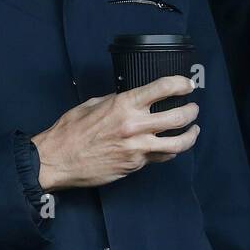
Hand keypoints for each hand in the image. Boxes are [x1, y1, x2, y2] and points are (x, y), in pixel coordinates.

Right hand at [32, 75, 199, 192]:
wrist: (56, 160)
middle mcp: (134, 125)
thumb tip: (131, 99)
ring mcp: (137, 148)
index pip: (163, 88)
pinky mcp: (135, 165)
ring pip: (177, 143)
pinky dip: (171, 151)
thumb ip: (116, 101)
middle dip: (192, 111)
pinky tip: (173, 146)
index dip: (181, 83)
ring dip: (190, 135)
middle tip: (193, 108)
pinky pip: (162, 157)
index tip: (187, 84)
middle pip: (178, 116)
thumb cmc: (70, 131)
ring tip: (193, 130)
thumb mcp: (92, 105)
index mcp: (123, 104)